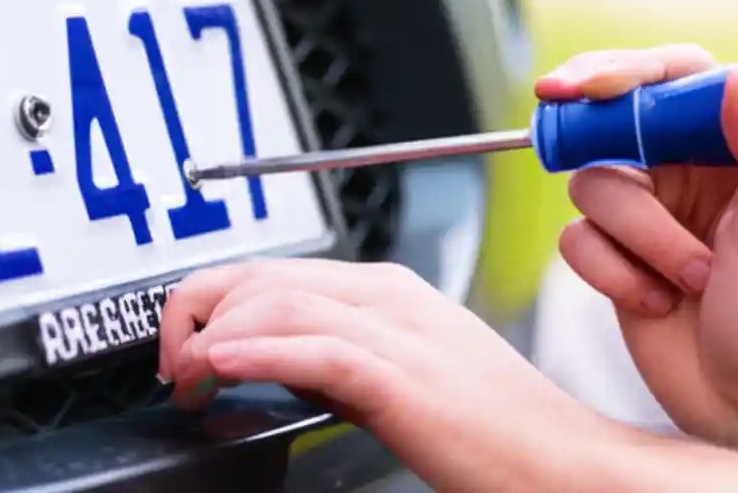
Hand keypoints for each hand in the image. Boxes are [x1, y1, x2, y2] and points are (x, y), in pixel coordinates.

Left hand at [155, 258, 616, 489]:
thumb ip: (336, 358)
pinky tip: (221, 364)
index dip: (215, 300)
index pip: (276, 271)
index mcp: (387, 291)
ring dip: (215, 334)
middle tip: (174, 363)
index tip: (188, 344)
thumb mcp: (400, 376)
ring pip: (278, 301)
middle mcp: (387, 297)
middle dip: (199, 310)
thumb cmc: (493, 430)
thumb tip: (268, 358)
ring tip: (187, 374)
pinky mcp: (399, 375)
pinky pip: (313, 348)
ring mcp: (397, 331)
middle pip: (265, 275)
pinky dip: (256, 350)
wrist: (564, 465)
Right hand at [541, 45, 737, 482]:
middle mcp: (683, 173)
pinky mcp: (609, 254)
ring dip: (636, 240)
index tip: (582, 84)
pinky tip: (653, 299)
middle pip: (611, 120)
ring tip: (686, 279)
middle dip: (588, 132)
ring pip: (590, 187)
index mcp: (731, 150)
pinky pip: (574, 240)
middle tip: (555, 116)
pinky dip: (610, 274)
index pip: (671, 79)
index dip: (621, 69)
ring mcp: (642, 213)